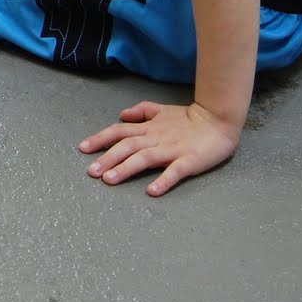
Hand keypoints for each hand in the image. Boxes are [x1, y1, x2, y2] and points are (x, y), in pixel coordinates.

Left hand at [79, 101, 239, 196]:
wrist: (219, 119)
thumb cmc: (190, 118)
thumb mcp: (162, 109)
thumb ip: (142, 111)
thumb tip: (122, 115)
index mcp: (149, 128)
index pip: (119, 131)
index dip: (100, 139)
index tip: (82, 148)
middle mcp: (156, 138)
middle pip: (127, 146)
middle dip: (107, 158)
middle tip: (92, 172)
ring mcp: (172, 149)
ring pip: (145, 158)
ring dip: (126, 168)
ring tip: (110, 180)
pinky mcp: (189, 161)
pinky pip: (175, 171)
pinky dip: (163, 180)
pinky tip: (152, 191)